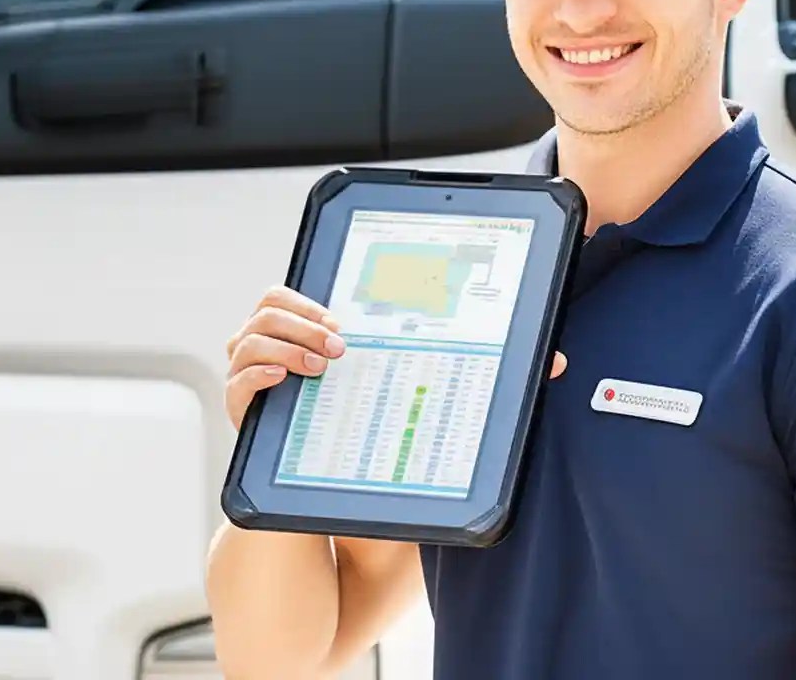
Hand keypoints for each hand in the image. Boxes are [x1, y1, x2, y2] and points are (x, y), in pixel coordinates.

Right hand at [224, 286, 567, 430]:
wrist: (338, 515)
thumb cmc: (387, 447)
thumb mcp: (435, 407)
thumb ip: (488, 382)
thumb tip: (556, 363)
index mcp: (327, 336)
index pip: (311, 286)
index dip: (325, 281)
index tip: (357, 295)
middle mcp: (288, 351)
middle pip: (273, 298)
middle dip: (304, 310)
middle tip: (342, 338)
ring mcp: (262, 380)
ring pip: (250, 330)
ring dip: (286, 338)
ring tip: (325, 363)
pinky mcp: (249, 416)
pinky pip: (238, 380)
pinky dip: (257, 373)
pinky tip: (287, 381)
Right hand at [224, 286, 345, 429]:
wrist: (287, 437)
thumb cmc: (304, 393)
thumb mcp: (315, 362)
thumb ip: (324, 344)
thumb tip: (346, 334)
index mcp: (264, 326)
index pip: (275, 299)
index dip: (305, 307)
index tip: (334, 325)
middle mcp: (246, 341)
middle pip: (267, 318)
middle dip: (306, 330)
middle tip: (335, 349)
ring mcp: (237, 368)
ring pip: (253, 344)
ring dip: (290, 352)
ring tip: (317, 366)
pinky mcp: (234, 397)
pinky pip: (241, 380)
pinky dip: (262, 374)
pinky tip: (282, 376)